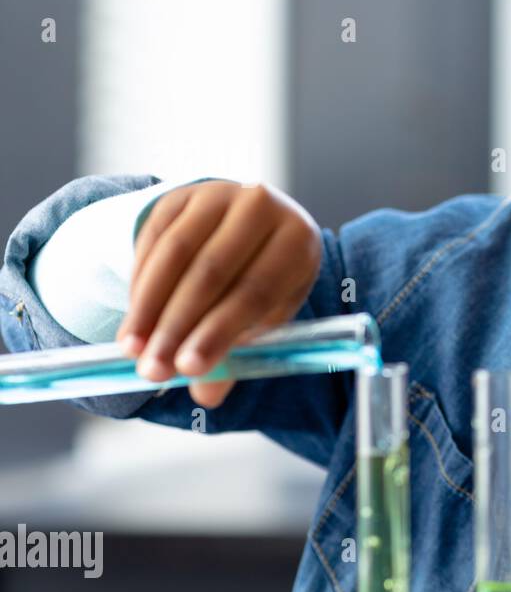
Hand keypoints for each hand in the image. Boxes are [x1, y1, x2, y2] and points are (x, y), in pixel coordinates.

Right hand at [114, 181, 321, 408]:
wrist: (252, 224)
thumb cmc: (265, 280)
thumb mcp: (265, 315)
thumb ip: (239, 352)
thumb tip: (206, 396)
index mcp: (298, 241)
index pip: (255, 290)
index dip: (219, 331)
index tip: (188, 369)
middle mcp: (261, 207)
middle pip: (211, 272)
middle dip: (177, 326)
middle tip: (153, 370)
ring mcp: (218, 194)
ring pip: (173, 254)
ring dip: (148, 308)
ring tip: (132, 351)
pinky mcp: (180, 195)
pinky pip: (150, 242)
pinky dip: (139, 285)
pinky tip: (134, 320)